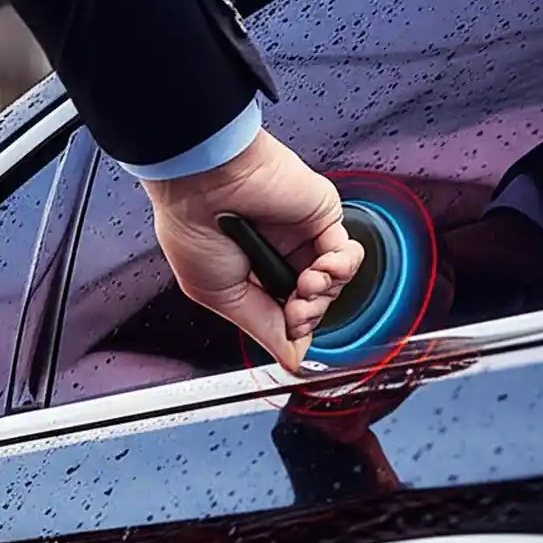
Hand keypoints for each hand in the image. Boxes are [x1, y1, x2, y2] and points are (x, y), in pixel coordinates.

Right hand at [141, 129, 363, 371]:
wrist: (204, 182)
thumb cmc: (193, 226)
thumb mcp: (221, 295)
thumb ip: (263, 328)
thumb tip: (291, 360)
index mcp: (248, 274)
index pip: (286, 314)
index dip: (293, 326)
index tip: (288, 327)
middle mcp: (276, 254)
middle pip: (314, 302)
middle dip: (308, 313)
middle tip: (294, 309)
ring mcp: (300, 235)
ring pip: (334, 282)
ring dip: (323, 293)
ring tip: (304, 285)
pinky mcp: (321, 214)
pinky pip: (348, 252)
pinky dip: (343, 267)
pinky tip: (322, 267)